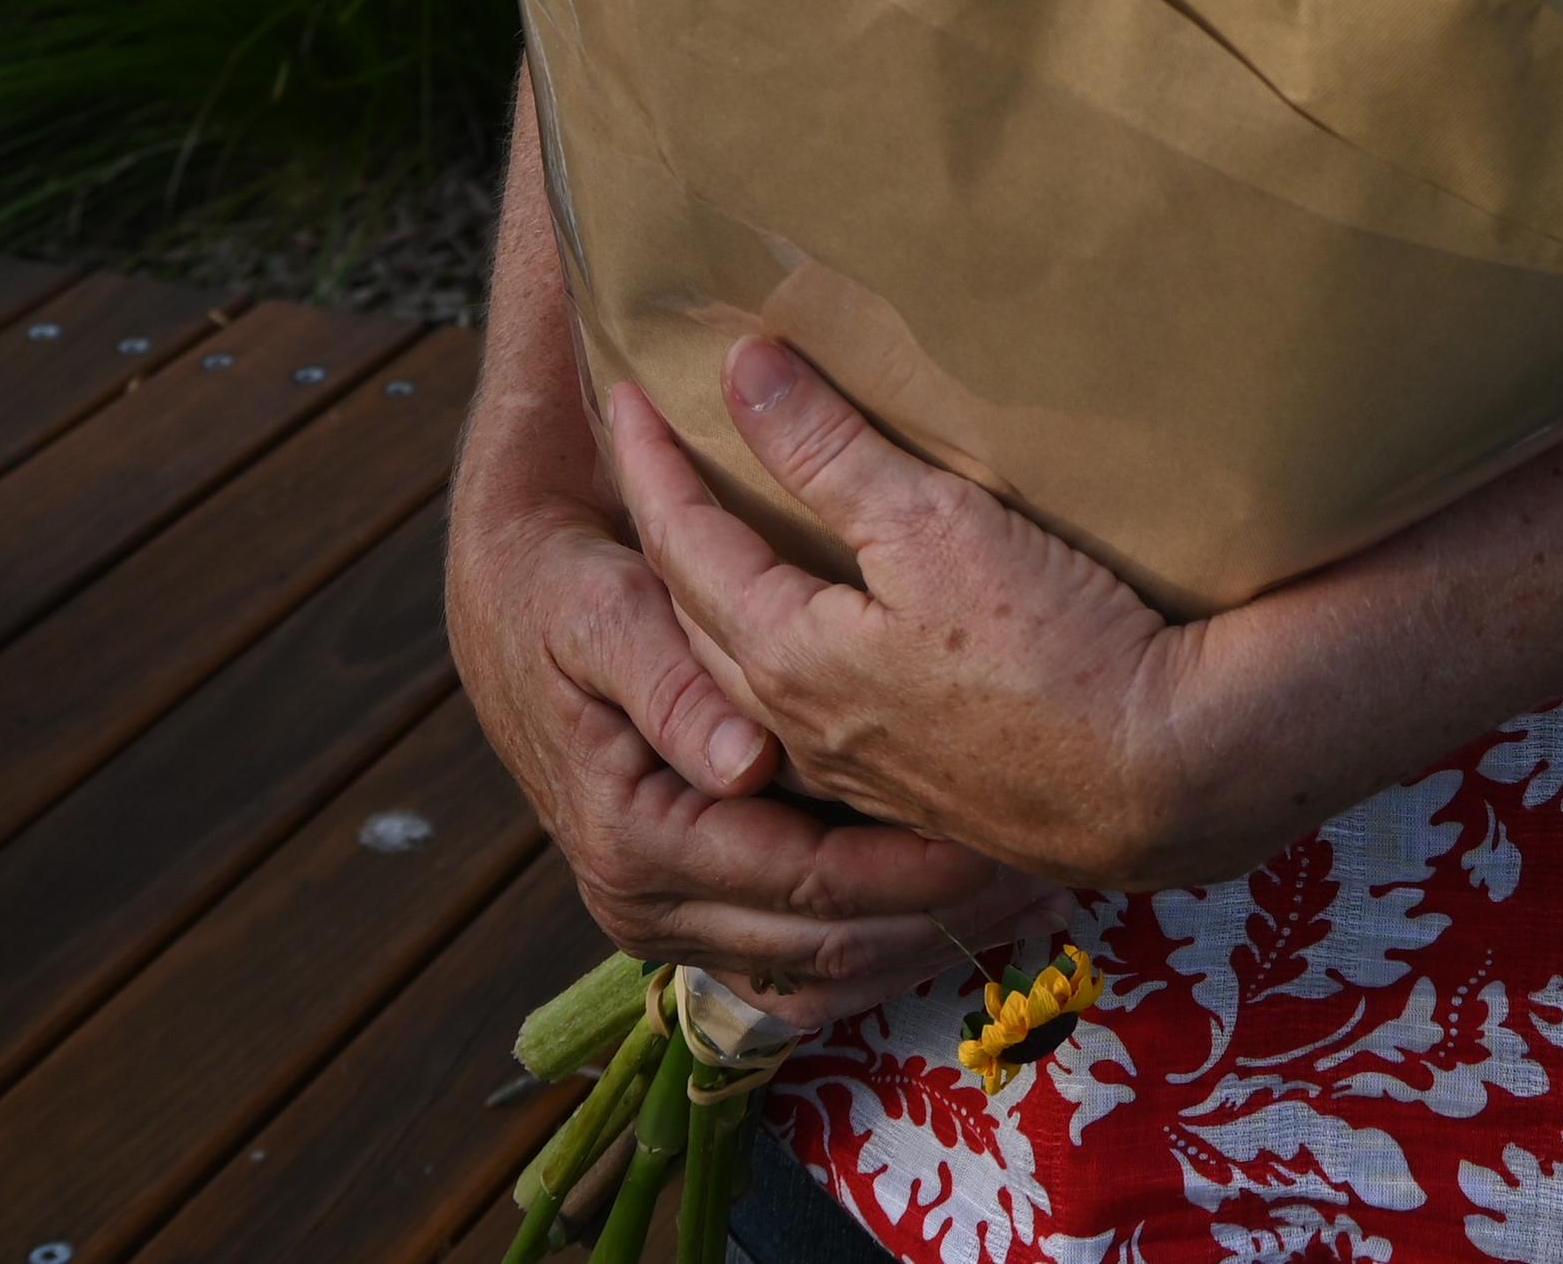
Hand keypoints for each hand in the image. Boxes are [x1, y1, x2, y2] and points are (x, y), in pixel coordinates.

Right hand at [445, 479, 1057, 1028]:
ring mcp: (670, 915)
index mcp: (634, 837)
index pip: (800, 882)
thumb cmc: (568, 594)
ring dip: (922, 943)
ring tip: (1033, 905)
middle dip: (937, 922)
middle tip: (1051, 885)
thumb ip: (671, 683)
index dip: (910, 872)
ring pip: (817, 968)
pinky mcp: (696, 902)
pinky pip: (797, 960)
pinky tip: (962, 917)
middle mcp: (647, 901)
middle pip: (820, 944)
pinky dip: (878, 947)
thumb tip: (741, 763)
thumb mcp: (607, 614)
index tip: (1008, 845)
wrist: (511, 602)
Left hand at [607, 343, 1204, 891]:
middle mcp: (795, 723)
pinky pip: (796, 719)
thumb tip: (744, 366)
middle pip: (692, 618)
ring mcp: (850, 766)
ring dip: (709, 610)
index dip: (649, 463)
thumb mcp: (934, 526)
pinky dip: (768, 666)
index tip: (620, 397)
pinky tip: (804, 656)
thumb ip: (831, 453)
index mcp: (784, 656)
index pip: (682, 544)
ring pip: (741, 679)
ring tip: (711, 553)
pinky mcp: (908, 788)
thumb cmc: (1046, 648)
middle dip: (659, 537)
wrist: (1150, 776)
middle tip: (648, 465)